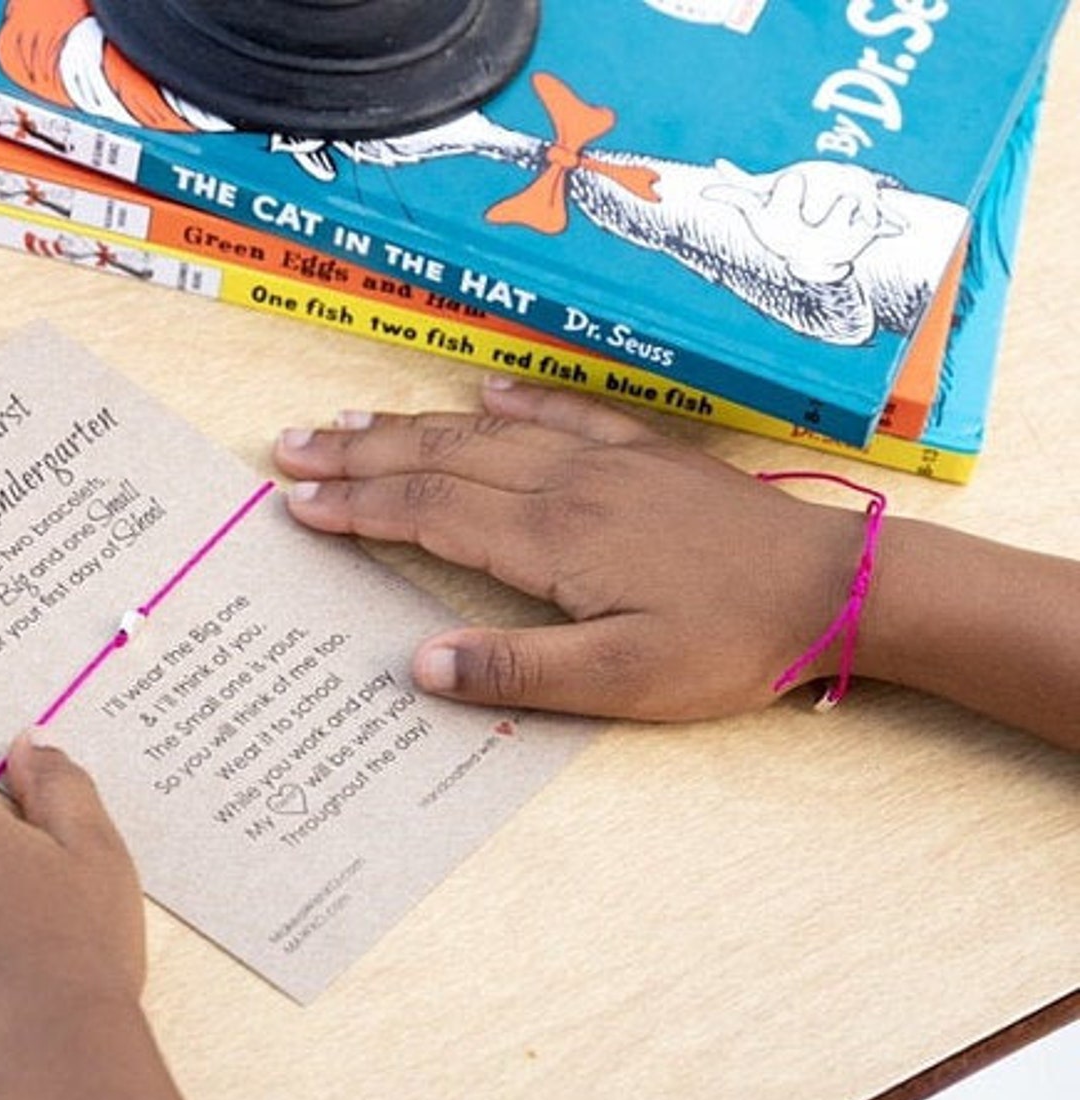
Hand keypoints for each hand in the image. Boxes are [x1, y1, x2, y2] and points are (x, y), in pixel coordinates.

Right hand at [274, 381, 864, 721]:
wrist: (833, 589)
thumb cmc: (727, 645)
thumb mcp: (619, 680)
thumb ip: (515, 670)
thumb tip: (418, 664)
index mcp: (552, 539)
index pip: (429, 511)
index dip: (358, 505)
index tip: (296, 502)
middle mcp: (567, 485)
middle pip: (441, 458)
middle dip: (360, 454)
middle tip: (291, 448)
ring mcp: (607, 462)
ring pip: (486, 433)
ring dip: (412, 425)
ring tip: (348, 421)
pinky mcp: (645, 458)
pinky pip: (562, 415)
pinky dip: (512, 403)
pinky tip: (481, 395)